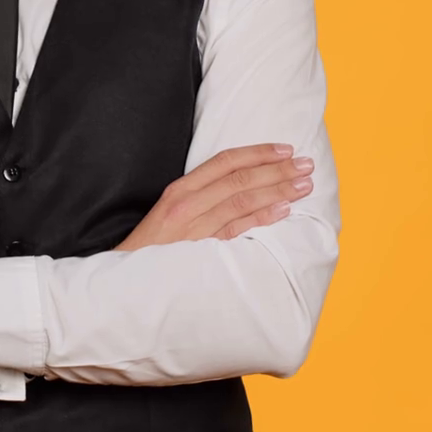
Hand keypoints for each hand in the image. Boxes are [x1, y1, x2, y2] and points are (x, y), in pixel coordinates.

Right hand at [114, 142, 312, 251]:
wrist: (125, 282)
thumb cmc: (151, 249)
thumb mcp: (169, 214)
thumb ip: (200, 199)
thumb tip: (239, 188)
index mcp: (180, 190)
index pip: (225, 162)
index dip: (258, 153)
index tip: (286, 149)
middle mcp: (187, 204)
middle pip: (239, 179)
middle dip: (277, 170)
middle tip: (306, 165)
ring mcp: (194, 228)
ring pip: (242, 201)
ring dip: (277, 190)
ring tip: (304, 185)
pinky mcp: (201, 253)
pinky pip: (237, 231)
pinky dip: (262, 218)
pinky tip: (284, 210)